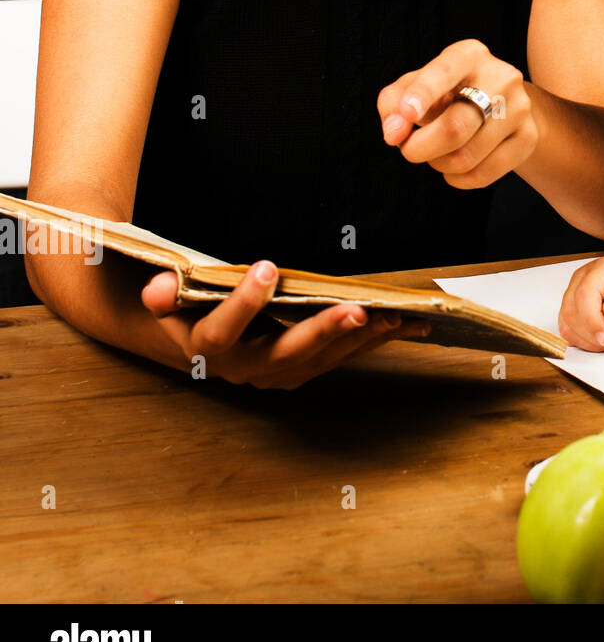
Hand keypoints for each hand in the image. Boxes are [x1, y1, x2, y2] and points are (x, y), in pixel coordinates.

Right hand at [140, 260, 429, 388]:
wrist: (191, 342)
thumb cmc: (184, 309)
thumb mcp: (166, 298)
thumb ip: (163, 293)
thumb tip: (157, 286)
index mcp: (209, 347)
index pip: (224, 328)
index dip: (244, 302)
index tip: (267, 268)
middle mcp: (246, 367)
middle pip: (287, 351)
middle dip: (324, 331)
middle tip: (357, 311)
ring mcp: (278, 373)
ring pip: (323, 358)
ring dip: (360, 338)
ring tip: (392, 315)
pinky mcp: (303, 370)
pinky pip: (341, 356)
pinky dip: (374, 340)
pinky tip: (408, 326)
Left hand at [377, 38, 536, 188]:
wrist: (499, 104)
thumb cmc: (449, 93)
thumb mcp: (416, 87)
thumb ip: (393, 103)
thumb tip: (394, 132)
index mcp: (469, 54)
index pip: (443, 73)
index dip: (423, 94)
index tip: (407, 115)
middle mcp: (501, 76)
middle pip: (454, 128)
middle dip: (419, 148)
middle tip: (408, 150)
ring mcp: (520, 108)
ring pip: (466, 157)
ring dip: (439, 164)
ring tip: (437, 154)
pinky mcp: (528, 137)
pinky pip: (484, 175)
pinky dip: (458, 179)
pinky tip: (455, 168)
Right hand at [558, 254, 603, 350]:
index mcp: (600, 270)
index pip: (584, 294)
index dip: (592, 320)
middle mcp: (582, 282)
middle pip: (571, 312)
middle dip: (593, 334)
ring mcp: (576, 298)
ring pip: (568, 326)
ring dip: (591, 341)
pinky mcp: (576, 315)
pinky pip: (572, 335)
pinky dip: (588, 344)